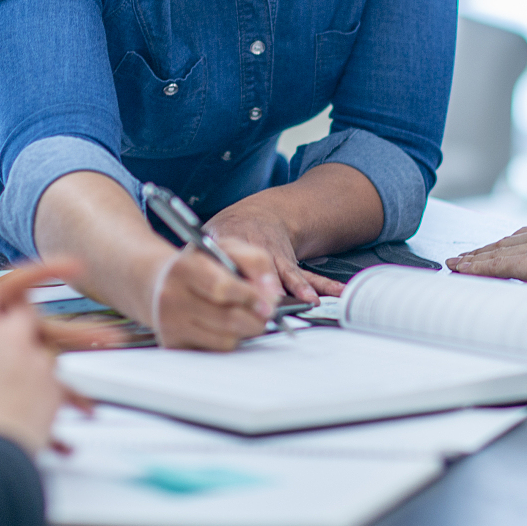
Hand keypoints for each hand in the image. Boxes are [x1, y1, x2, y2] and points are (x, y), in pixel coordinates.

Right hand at [0, 248, 64, 455]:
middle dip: (13, 307)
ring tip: (15, 363)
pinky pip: (53, 376)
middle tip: (2, 315)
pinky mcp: (53, 392)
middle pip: (22, 306)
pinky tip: (28, 392)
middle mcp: (12, 341)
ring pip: (42, 340)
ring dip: (29, 346)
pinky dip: (41, 379)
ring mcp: (36, 364)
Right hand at [148, 241, 277, 350]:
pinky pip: (215, 350)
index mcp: (184, 267)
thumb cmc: (199, 265)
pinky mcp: (172, 344)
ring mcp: (169, 323)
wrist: (159, 282)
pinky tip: (224, 326)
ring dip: (244, 331)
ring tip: (244, 316)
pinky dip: (228, 340)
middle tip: (266, 314)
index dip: (251, 297)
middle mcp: (171, 296)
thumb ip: (254, 261)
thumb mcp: (225, 249)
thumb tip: (272, 293)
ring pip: (225, 339)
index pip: (222, 287)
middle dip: (256, 318)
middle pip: (227, 318)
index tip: (270, 303)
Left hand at [203, 203, 344, 304]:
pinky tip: (339, 293)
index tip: (245, 294)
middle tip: (272, 308)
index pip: (235, 261)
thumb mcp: (204, 243)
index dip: (240, 278)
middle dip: (269, 290)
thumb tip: (187, 288)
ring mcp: (276, 260)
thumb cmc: (223, 237)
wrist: (253, 218)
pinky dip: (324, 285)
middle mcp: (256, 252)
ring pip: (289, 275)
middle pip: (265, 272)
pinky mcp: (288, 266)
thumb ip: (200, 264)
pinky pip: (307, 277)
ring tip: (309, 301)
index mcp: (231, 244)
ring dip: (300, 288)